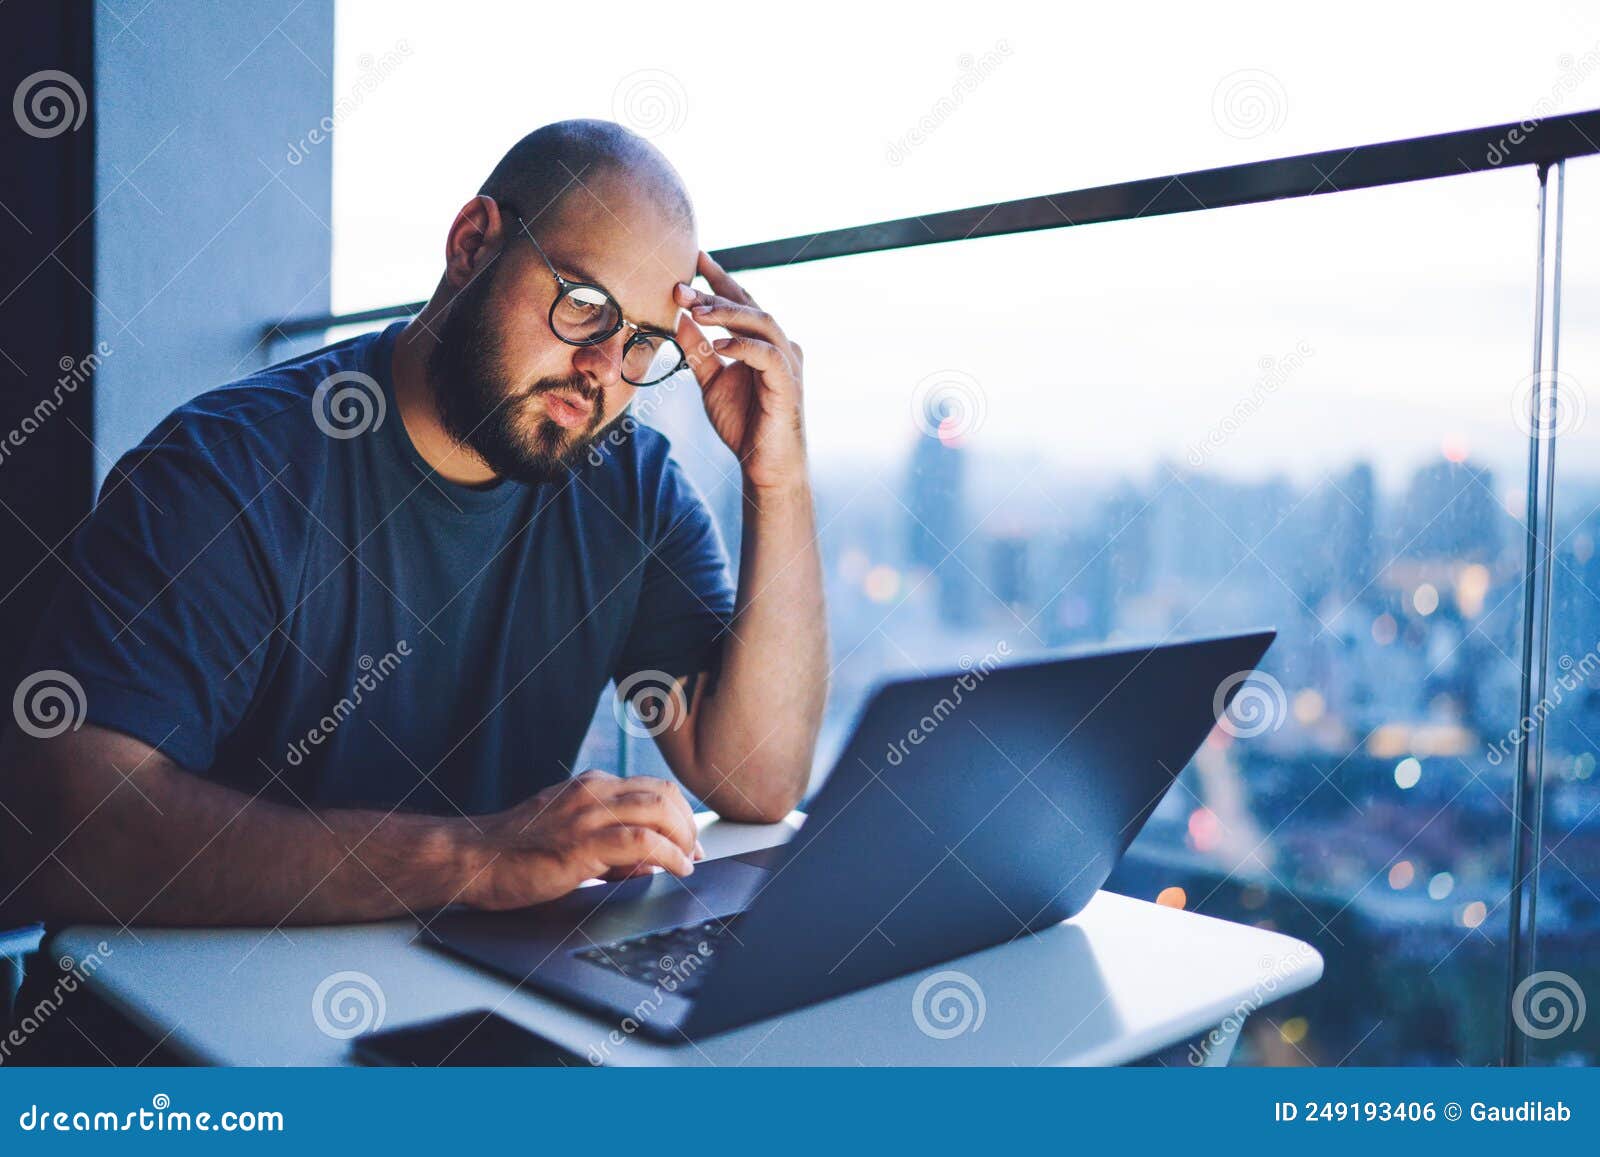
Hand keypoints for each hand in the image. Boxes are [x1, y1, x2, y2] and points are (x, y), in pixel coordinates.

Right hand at [465, 770, 703, 909]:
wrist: (472, 858)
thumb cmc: (514, 852)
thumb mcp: (568, 835)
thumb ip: (608, 845)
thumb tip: (648, 863)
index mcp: (590, 786)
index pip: (652, 787)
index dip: (679, 813)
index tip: (688, 840)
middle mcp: (593, 792)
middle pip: (663, 793)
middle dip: (688, 824)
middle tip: (694, 852)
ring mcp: (588, 814)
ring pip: (659, 809)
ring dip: (683, 838)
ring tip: (687, 862)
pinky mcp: (583, 843)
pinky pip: (643, 842)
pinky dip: (669, 855)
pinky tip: (676, 869)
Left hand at [674, 251, 807, 491]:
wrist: (765, 467)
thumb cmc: (744, 424)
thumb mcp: (711, 382)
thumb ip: (698, 351)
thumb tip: (678, 319)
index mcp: (763, 342)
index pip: (741, 301)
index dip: (719, 278)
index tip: (693, 257)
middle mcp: (780, 346)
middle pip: (749, 305)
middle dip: (714, 292)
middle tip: (680, 285)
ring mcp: (788, 363)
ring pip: (761, 322)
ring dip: (727, 313)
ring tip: (695, 310)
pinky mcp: (789, 384)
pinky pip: (768, 355)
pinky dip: (742, 346)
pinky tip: (718, 345)